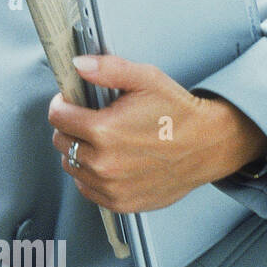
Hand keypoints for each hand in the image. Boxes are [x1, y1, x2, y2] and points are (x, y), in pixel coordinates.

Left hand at [49, 54, 266, 212]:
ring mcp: (110, 186)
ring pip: (70, 165)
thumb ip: (108, 69)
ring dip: (78, 151)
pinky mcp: (119, 202)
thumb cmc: (179, 112)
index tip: (71, 102)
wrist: (210, 146)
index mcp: (104, 130)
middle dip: (69, 127)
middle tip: (89, 120)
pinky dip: (90, 175)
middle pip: (60, 141)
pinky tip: (109, 161)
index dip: (62, 104)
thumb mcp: (146, 79)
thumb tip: (78, 64)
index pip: (57, 116)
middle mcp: (103, 163)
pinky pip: (86, 188)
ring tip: (101, 141)